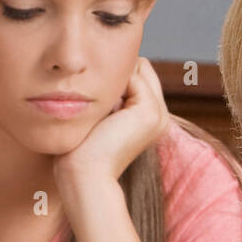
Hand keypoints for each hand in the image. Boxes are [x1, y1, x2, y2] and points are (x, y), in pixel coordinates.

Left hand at [52, 57, 169, 186]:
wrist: (85, 175)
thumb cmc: (82, 149)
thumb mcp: (100, 116)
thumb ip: (110, 95)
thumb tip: (103, 67)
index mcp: (150, 118)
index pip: (138, 74)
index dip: (115, 77)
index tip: (94, 99)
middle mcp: (159, 114)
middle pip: (139, 67)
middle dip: (116, 74)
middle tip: (98, 104)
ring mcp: (158, 113)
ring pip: (136, 67)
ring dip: (112, 80)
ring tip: (102, 111)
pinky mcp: (149, 110)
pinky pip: (132, 74)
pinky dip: (112, 85)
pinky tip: (103, 111)